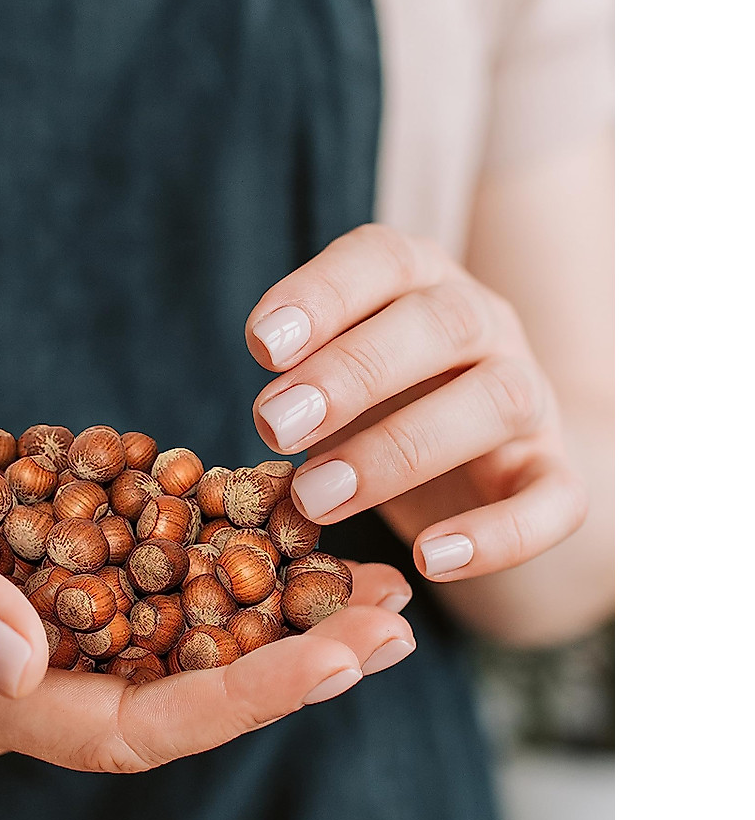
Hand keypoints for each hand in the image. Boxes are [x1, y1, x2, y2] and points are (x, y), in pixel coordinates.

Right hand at [0, 384, 416, 770]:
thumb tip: (23, 666)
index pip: (124, 726)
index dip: (234, 701)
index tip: (333, 660)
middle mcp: (27, 684)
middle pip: (179, 699)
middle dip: (290, 667)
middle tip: (393, 624)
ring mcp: (52, 637)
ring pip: (185, 647)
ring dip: (281, 620)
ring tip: (375, 589)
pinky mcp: (69, 587)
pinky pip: (163, 590)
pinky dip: (233, 569)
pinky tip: (297, 536)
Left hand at [245, 224, 587, 581]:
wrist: (479, 453)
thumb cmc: (375, 397)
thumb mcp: (332, 369)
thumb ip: (303, 375)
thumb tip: (274, 410)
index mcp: (421, 278)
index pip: (384, 258)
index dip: (323, 295)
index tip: (262, 345)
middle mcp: (485, 323)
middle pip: (442, 323)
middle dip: (352, 373)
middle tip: (274, 424)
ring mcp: (532, 395)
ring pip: (497, 403)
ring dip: (400, 451)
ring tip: (315, 496)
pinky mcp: (555, 470)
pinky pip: (556, 498)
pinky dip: (500, 535)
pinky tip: (429, 561)